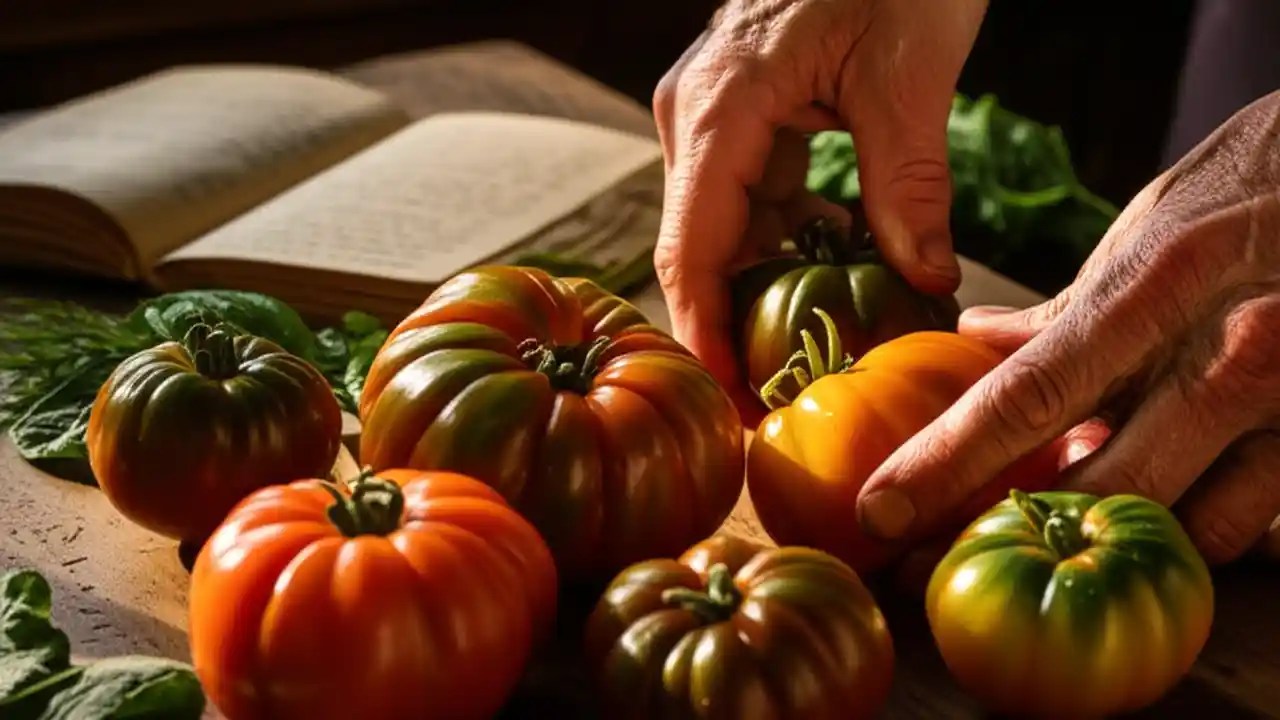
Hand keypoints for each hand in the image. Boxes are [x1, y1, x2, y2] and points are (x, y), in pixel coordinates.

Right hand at [651, 0, 987, 405]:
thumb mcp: (906, 75)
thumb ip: (907, 186)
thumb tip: (923, 283)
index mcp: (719, 110)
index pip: (689, 249)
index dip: (705, 333)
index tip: (732, 398)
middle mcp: (697, 117)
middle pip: (701, 248)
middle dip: (740, 322)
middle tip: (790, 391)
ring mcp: (715, 116)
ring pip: (726, 228)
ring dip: (770, 285)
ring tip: (822, 344)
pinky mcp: (744, 114)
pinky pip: (752, 199)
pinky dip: (789, 241)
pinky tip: (837, 269)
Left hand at [857, 90, 1279, 564]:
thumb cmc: (1257, 184)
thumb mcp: (1151, 227)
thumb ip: (1069, 304)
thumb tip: (980, 338)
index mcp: (1152, 291)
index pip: (1025, 397)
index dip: (943, 465)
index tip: (880, 512)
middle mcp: (1229, 353)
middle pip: (1102, 489)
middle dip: (1018, 538)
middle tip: (947, 562)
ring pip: (1193, 530)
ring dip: (1122, 540)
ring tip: (1074, 529)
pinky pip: (1263, 520)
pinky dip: (1202, 525)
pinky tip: (1170, 511)